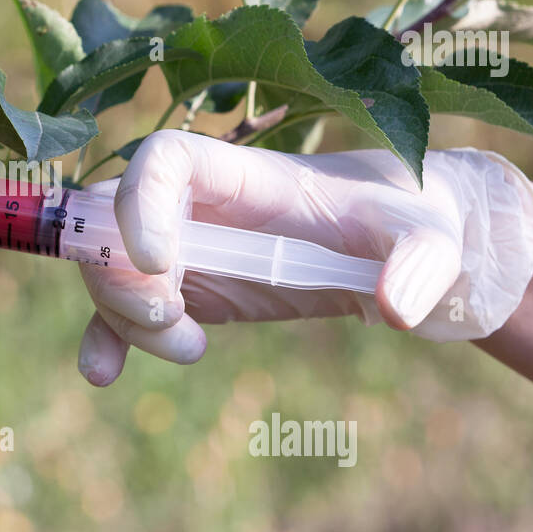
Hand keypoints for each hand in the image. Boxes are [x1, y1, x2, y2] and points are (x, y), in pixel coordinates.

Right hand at [77, 129, 532, 385]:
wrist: (397, 249)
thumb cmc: (409, 226)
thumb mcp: (428, 239)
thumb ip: (418, 263)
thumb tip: (395, 308)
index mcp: (244, 174)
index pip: (164, 159)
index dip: (142, 200)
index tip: (162, 262)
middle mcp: (199, 203)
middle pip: (114, 215)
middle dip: (121, 271)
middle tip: (173, 317)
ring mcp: (186, 247)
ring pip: (111, 266)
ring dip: (125, 313)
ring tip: (190, 347)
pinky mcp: (187, 289)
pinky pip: (122, 308)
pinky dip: (105, 337)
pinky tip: (103, 372)